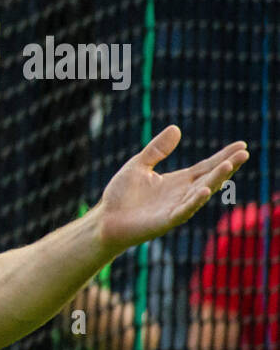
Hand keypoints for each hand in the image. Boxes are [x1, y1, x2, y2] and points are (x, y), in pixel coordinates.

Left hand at [95, 125, 247, 251]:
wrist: (106, 220)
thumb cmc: (121, 195)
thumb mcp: (139, 165)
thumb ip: (157, 149)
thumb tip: (176, 128)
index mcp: (178, 181)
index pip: (206, 166)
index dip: (223, 156)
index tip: (241, 145)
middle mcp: (182, 194)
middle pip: (209, 178)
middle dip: (227, 166)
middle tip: (244, 153)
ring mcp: (176, 208)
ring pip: (201, 193)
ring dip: (215, 180)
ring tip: (228, 166)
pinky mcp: (165, 221)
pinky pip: (184, 211)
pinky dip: (194, 202)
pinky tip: (204, 191)